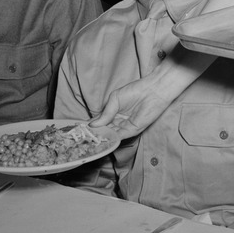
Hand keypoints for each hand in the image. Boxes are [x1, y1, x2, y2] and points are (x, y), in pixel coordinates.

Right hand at [89, 44, 215, 138]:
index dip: (91, 127)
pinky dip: (112, 139)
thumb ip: (106, 113)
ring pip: (111, 135)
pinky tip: (104, 140)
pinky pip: (121, 136)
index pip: (99, 122)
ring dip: (102, 139)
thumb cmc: (135, 90)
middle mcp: (118, 121)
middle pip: (104, 131)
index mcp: (112, 113)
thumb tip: (93, 125)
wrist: (153, 91)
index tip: (80, 131)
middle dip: (95, 135)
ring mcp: (125, 127)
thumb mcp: (115, 99)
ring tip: (91, 141)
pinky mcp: (133, 130)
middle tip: (84, 139)